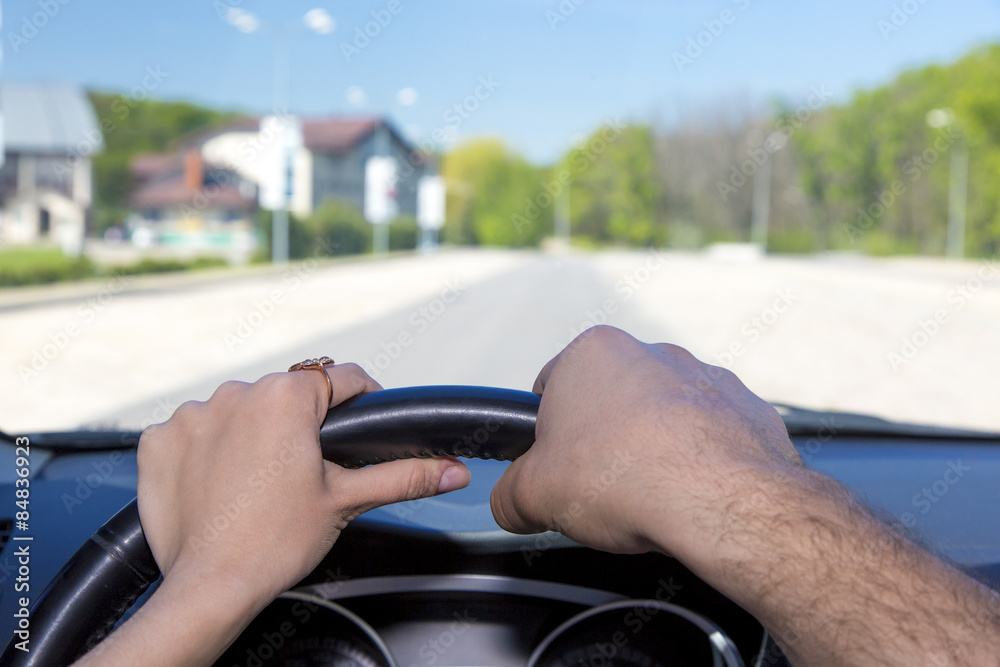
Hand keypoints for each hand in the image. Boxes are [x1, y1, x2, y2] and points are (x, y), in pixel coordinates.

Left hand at [82, 363, 470, 666]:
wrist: (210, 587)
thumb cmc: (275, 543)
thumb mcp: (346, 501)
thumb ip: (404, 475)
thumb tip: (453, 470)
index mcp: (286, 398)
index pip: (340, 378)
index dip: (360, 401)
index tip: (359, 425)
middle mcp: (236, 394)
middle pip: (286, 395)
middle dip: (299, 424)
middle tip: (305, 470)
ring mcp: (191, 414)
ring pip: (240, 411)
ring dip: (252, 434)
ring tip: (259, 480)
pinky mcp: (158, 438)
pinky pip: (195, 430)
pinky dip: (208, 449)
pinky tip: (221, 483)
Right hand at [490, 325, 800, 563]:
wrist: (722, 500)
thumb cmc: (631, 478)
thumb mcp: (532, 497)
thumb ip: (508, 496)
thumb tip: (509, 503)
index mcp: (592, 353)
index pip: (549, 389)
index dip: (545, 436)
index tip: (554, 468)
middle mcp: (650, 353)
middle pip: (609, 401)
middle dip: (603, 442)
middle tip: (599, 489)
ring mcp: (703, 377)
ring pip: (662, 417)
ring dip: (653, 449)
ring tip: (648, 495)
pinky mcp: (743, 408)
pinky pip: (709, 436)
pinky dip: (699, 462)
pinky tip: (689, 494)